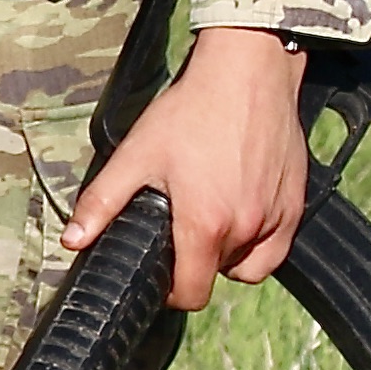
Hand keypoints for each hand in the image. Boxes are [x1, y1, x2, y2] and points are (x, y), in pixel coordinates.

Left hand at [63, 25, 310, 309]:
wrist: (246, 76)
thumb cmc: (191, 112)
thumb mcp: (136, 154)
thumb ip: (103, 202)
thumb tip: (73, 240)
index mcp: (205, 224)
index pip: (192, 294)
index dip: (171, 291)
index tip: (160, 272)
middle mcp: (246, 229)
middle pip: (216, 274)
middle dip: (194, 259)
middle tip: (178, 222)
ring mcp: (276, 220)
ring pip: (248, 264)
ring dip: (226, 252)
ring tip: (207, 213)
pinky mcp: (297, 208)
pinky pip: (276, 249)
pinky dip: (258, 243)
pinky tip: (239, 211)